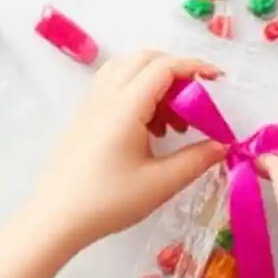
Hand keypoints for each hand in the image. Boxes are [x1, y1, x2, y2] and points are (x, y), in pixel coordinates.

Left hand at [33, 50, 226, 248]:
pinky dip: (138, 93)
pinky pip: (114, 86)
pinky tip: (150, 130)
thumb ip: (196, 160)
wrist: (55, 219)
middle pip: (144, 59)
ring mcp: (91, 104)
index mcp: (126, 105)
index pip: (164, 67)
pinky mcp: (84, 117)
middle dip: (176, 70)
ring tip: (173, 121)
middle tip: (197, 99)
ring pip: (127, 70)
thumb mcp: (160, 183)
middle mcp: (106, 95)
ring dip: (156, 82)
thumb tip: (222, 145)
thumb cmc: (107, 201)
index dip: (195, 67)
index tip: (219, 81)